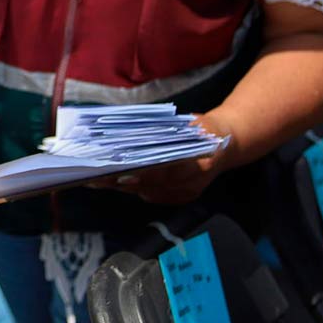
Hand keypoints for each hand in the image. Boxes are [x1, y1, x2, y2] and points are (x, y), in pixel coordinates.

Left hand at [94, 112, 236, 204]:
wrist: (227, 143)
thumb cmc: (202, 129)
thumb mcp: (186, 124)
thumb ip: (162, 133)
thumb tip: (126, 132)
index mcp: (196, 161)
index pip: (164, 172)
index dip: (140, 174)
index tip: (118, 173)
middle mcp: (192, 182)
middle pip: (152, 186)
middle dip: (122, 181)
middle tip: (95, 177)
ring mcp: (188, 192)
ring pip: (149, 193)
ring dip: (124, 186)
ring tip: (98, 179)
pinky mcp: (184, 198)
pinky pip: (155, 197)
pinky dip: (136, 189)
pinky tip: (117, 182)